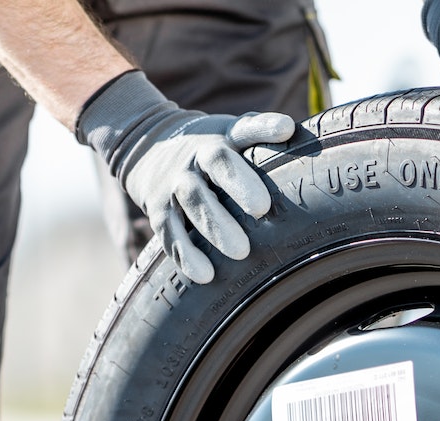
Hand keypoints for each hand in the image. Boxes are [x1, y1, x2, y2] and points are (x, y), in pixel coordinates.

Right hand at [77, 71, 296, 282]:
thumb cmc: (207, 149)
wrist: (146, 147)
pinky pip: (170, 233)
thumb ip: (259, 135)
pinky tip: (205, 274)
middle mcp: (197, 157)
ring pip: (194, 200)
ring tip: (241, 251)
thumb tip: (293, 132)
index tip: (286, 130)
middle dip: (238, 183)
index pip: (244, 127)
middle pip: (217, 162)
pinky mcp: (159, 211)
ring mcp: (176, 183)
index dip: (264, 128)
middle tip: (261, 207)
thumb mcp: (229, 134)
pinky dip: (186, 254)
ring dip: (216, 226)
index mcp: (221, 137)